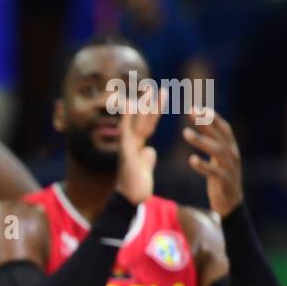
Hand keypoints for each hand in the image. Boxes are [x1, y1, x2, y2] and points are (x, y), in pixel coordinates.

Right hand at [116, 90, 160, 204]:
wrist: (131, 200)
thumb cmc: (137, 188)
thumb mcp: (145, 169)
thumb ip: (146, 158)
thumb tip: (150, 150)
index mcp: (138, 147)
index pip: (147, 125)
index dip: (153, 111)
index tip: (160, 95)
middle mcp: (131, 144)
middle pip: (140, 119)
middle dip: (147, 102)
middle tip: (151, 84)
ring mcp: (127, 146)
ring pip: (135, 121)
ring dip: (142, 105)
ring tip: (148, 89)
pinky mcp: (126, 152)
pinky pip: (126, 132)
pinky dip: (127, 118)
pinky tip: (129, 105)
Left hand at [183, 109, 243, 216]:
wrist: (230, 203)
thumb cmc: (220, 177)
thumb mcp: (217, 157)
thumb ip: (212, 142)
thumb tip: (201, 123)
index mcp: (231, 147)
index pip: (224, 128)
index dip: (212, 117)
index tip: (196, 108)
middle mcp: (233, 155)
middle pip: (219, 135)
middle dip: (205, 123)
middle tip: (189, 114)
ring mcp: (230, 168)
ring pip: (218, 150)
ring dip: (201, 141)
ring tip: (185, 133)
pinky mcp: (225, 182)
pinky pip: (215, 172)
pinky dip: (204, 166)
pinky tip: (191, 160)